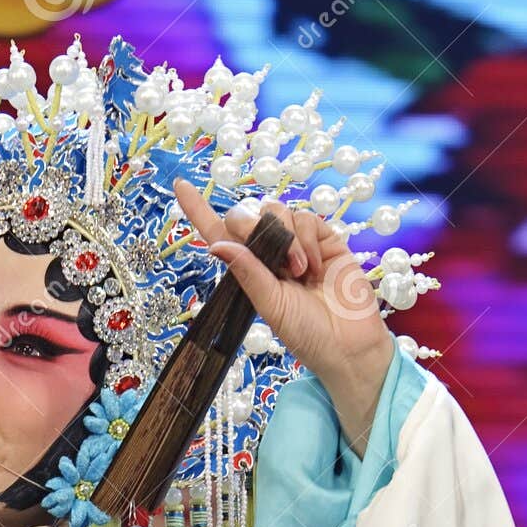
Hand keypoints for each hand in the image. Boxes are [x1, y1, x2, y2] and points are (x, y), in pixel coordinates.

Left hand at [173, 178, 395, 456]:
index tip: (180, 184)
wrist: (346, 342)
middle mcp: (268, 253)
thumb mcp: (269, 305)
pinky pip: (306, 218)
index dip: (198, 209)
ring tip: (300, 272)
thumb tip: (216, 244)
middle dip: (253, 228)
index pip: (218, 233)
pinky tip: (315, 266)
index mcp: (247, 270)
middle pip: (247, 215)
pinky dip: (307, 239)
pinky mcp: (323, 237)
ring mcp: (296, 242)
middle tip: (275, 261)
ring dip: (286, 239)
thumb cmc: (305, 332)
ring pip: (277, 211)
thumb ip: (247, 272)